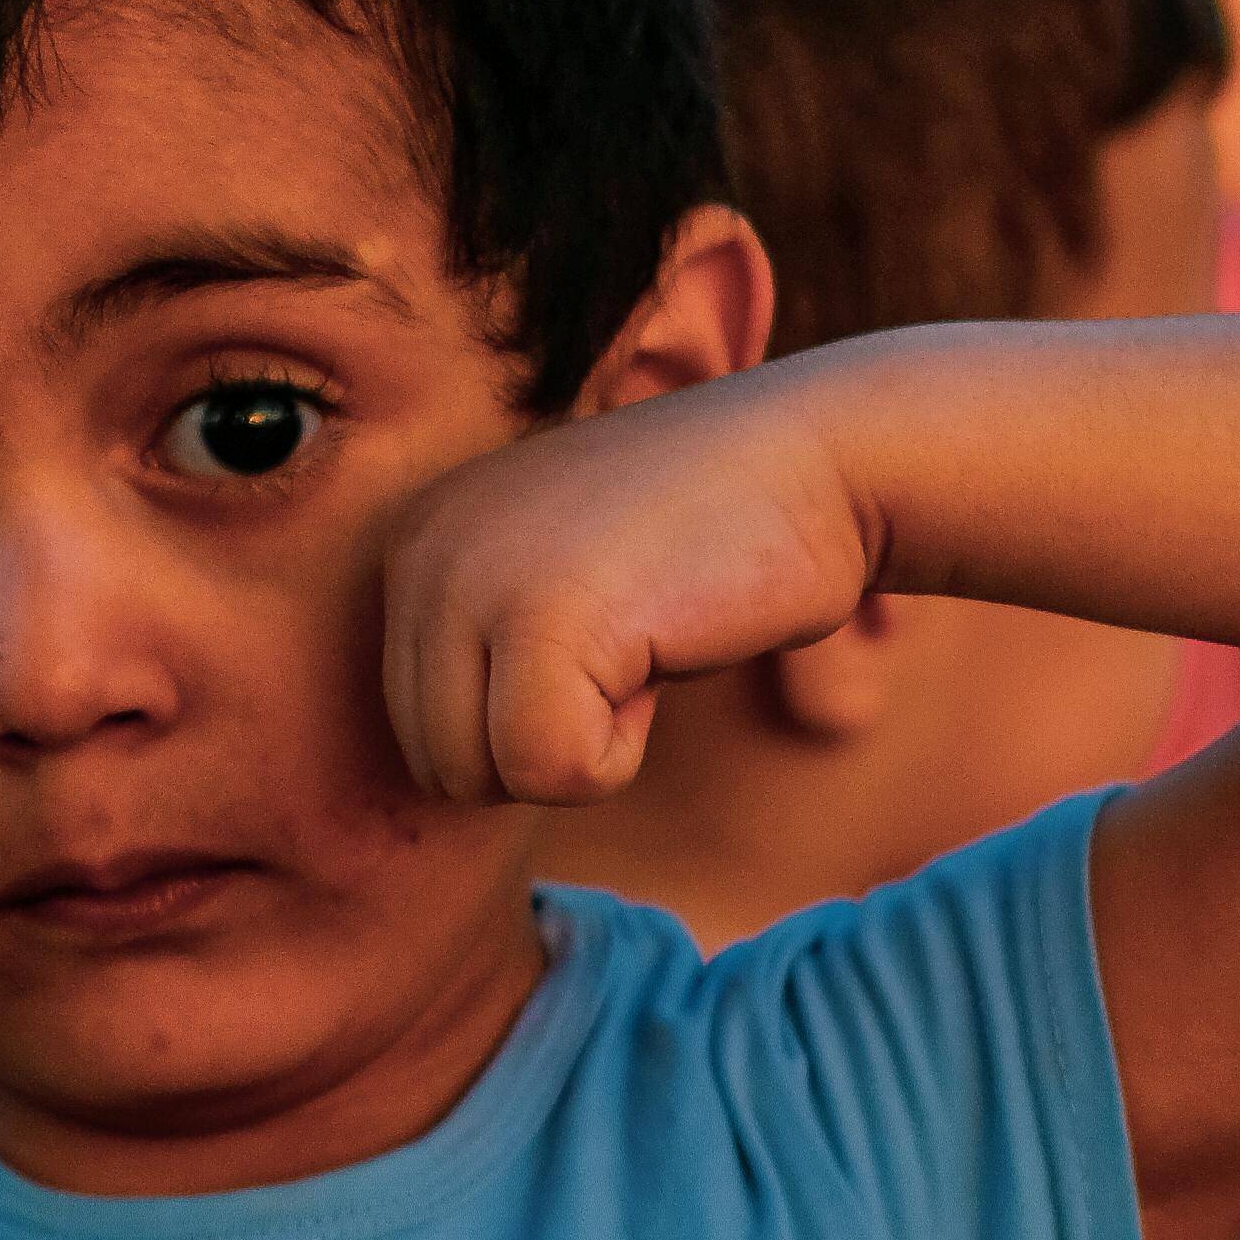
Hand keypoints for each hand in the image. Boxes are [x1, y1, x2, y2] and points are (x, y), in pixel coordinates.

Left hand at [383, 375, 870, 805]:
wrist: (823, 460)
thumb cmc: (711, 535)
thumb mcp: (556, 572)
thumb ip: (486, 647)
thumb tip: (446, 774)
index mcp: (415, 542)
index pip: (420, 729)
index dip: (528, 719)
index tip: (605, 628)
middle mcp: (421, 551)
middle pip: (437, 764)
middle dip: (544, 742)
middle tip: (628, 640)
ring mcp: (470, 580)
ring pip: (479, 778)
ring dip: (581, 745)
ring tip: (641, 639)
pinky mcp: (539, 619)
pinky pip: (551, 774)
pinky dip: (621, 752)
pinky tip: (662, 650)